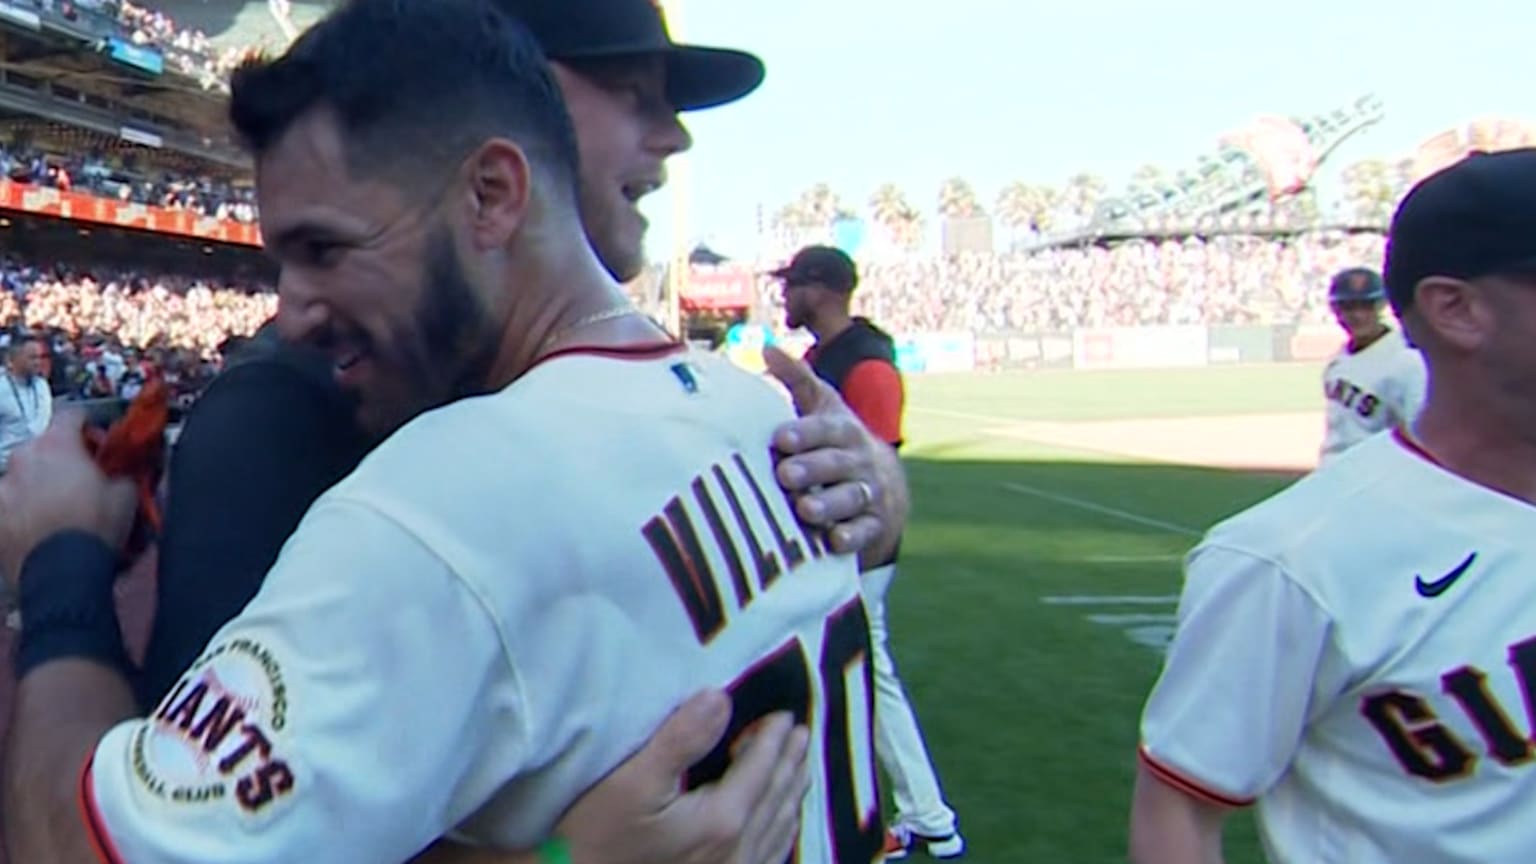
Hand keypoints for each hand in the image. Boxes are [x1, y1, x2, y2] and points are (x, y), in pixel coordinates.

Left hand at [0, 408, 137, 583]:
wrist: (61, 573)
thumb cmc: (92, 528)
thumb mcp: (126, 495)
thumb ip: (122, 472)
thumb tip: (123, 470)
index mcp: (57, 445)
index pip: (71, 414)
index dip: (88, 425)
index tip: (96, 438)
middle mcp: (24, 457)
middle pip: (44, 444)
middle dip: (61, 456)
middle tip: (80, 477)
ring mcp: (3, 486)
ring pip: (23, 474)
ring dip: (37, 482)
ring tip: (56, 505)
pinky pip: (8, 502)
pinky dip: (20, 509)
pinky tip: (38, 523)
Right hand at [558, 690, 810, 863]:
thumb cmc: (596, 838)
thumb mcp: (632, 782)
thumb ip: (681, 739)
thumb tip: (720, 699)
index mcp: (722, 820)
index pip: (760, 770)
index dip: (774, 740)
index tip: (785, 716)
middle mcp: (737, 851)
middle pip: (776, 798)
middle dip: (791, 763)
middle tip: (802, 735)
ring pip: (777, 829)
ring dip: (790, 794)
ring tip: (800, 769)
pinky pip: (767, 855)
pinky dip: (781, 830)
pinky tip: (780, 824)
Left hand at [764, 346, 908, 568]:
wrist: (886, 485)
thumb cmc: (838, 442)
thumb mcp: (824, 408)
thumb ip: (798, 379)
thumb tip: (767, 347)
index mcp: (844, 431)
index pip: (826, 429)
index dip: (805, 433)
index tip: (779, 437)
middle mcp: (859, 461)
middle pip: (838, 463)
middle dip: (813, 468)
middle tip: (784, 474)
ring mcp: (870, 493)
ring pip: (852, 498)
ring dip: (830, 504)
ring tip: (805, 509)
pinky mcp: (874, 525)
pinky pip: (866, 532)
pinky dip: (852, 537)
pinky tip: (834, 541)